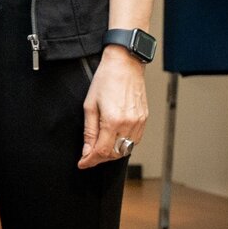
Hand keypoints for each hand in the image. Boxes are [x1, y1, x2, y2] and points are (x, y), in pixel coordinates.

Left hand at [80, 46, 149, 169]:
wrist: (125, 65)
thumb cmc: (105, 80)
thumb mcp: (89, 105)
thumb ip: (89, 131)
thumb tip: (86, 150)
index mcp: (113, 121)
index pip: (102, 151)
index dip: (91, 160)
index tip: (82, 163)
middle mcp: (129, 124)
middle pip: (116, 153)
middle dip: (100, 158)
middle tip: (88, 157)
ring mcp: (139, 122)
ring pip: (127, 149)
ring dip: (112, 153)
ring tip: (99, 149)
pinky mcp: (144, 119)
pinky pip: (135, 140)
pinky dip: (124, 144)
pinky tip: (114, 140)